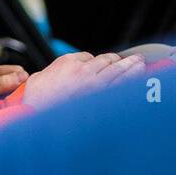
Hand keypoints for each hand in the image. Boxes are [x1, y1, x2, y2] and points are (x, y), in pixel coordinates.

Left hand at [0, 64, 27, 109]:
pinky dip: (10, 100)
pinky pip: (9, 95)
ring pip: (14, 86)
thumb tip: (23, 76)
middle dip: (19, 87)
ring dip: (15, 94)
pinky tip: (7, 105)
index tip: (24, 92)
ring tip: (11, 103)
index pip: (16, 70)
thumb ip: (1, 84)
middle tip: (17, 99)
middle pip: (16, 77)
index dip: (22, 80)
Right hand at [22, 51, 144, 110]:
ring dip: (132, 66)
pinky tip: (139, 79)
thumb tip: (61, 76)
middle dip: (121, 61)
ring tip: (141, 64)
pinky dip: (132, 81)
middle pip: (108, 61)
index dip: (100, 62)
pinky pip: (120, 86)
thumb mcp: (39, 79)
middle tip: (134, 60)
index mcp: (68, 62)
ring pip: (118, 71)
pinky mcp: (102, 98)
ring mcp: (94, 84)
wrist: (36, 117)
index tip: (107, 65)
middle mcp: (84, 71)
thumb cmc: (34, 101)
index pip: (90, 57)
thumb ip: (54, 73)